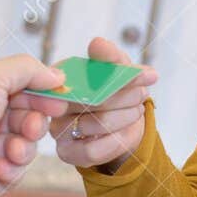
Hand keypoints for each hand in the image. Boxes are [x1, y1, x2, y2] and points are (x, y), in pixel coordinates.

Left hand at [0, 56, 68, 196]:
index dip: (40, 91)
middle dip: (33, 121)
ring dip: (23, 146)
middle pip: (24, 115)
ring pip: (23, 144)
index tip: (59, 97)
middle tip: (32, 127)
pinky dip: (11, 168)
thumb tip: (55, 74)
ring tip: (11, 150)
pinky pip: (14, 170)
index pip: (16, 86)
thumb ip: (26, 69)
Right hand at [53, 38, 158, 173]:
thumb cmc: (116, 93)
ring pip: (95, 124)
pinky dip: (116, 141)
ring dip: (124, 117)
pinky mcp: (66, 152)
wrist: (122, 125)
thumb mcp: (119, 70)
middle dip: (123, 95)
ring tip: (137, 110)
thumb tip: (98, 44)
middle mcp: (53, 103)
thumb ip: (110, 57)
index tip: (140, 74)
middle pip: (89, 99)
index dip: (112, 75)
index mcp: (61, 77)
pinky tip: (127, 131)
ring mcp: (57, 129)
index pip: (79, 74)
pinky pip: (91, 151)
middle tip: (142, 92)